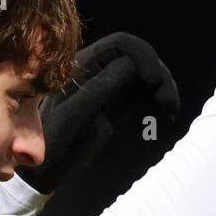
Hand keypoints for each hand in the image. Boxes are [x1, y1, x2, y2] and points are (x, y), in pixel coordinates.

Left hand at [19, 32, 180, 195]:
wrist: (44, 170)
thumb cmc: (53, 143)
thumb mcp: (74, 116)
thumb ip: (99, 89)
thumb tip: (129, 66)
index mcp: (84, 66)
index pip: (121, 44)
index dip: (144, 56)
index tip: (155, 81)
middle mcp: (98, 72)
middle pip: (138, 58)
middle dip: (157, 74)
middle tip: (169, 102)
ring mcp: (108, 88)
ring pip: (143, 76)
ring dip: (161, 89)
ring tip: (170, 111)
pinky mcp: (115, 106)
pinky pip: (142, 94)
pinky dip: (156, 101)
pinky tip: (165, 115)